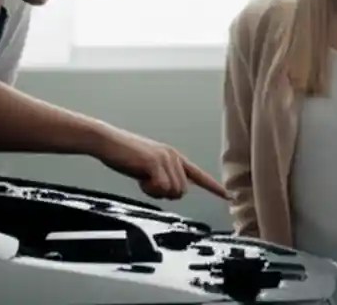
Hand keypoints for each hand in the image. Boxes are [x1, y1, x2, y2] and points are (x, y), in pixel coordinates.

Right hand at [94, 127, 227, 200]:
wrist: (108, 142)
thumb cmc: (124, 155)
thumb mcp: (149, 167)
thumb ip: (164, 176)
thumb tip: (174, 191)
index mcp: (173, 156)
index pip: (198, 174)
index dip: (213, 187)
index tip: (228, 195)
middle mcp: (173, 156)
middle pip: (182, 191)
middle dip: (164, 193)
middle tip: (147, 183)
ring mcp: (166, 159)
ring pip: (173, 191)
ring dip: (155, 191)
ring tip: (142, 177)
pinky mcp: (155, 163)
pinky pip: (161, 188)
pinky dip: (149, 189)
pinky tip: (140, 178)